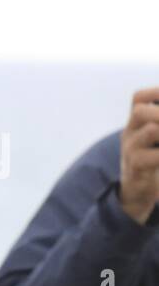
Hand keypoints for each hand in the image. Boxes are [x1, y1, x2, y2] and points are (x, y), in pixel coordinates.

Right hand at [119, 87, 158, 223]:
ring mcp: (130, 152)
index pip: (138, 98)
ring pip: (151, 130)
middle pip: (140, 111)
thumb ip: (156, 124)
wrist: (135, 193)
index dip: (156, 92)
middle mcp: (129, 135)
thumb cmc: (150, 161)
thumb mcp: (152, 139)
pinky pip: (153, 157)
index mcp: (135, 125)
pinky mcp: (137, 169)